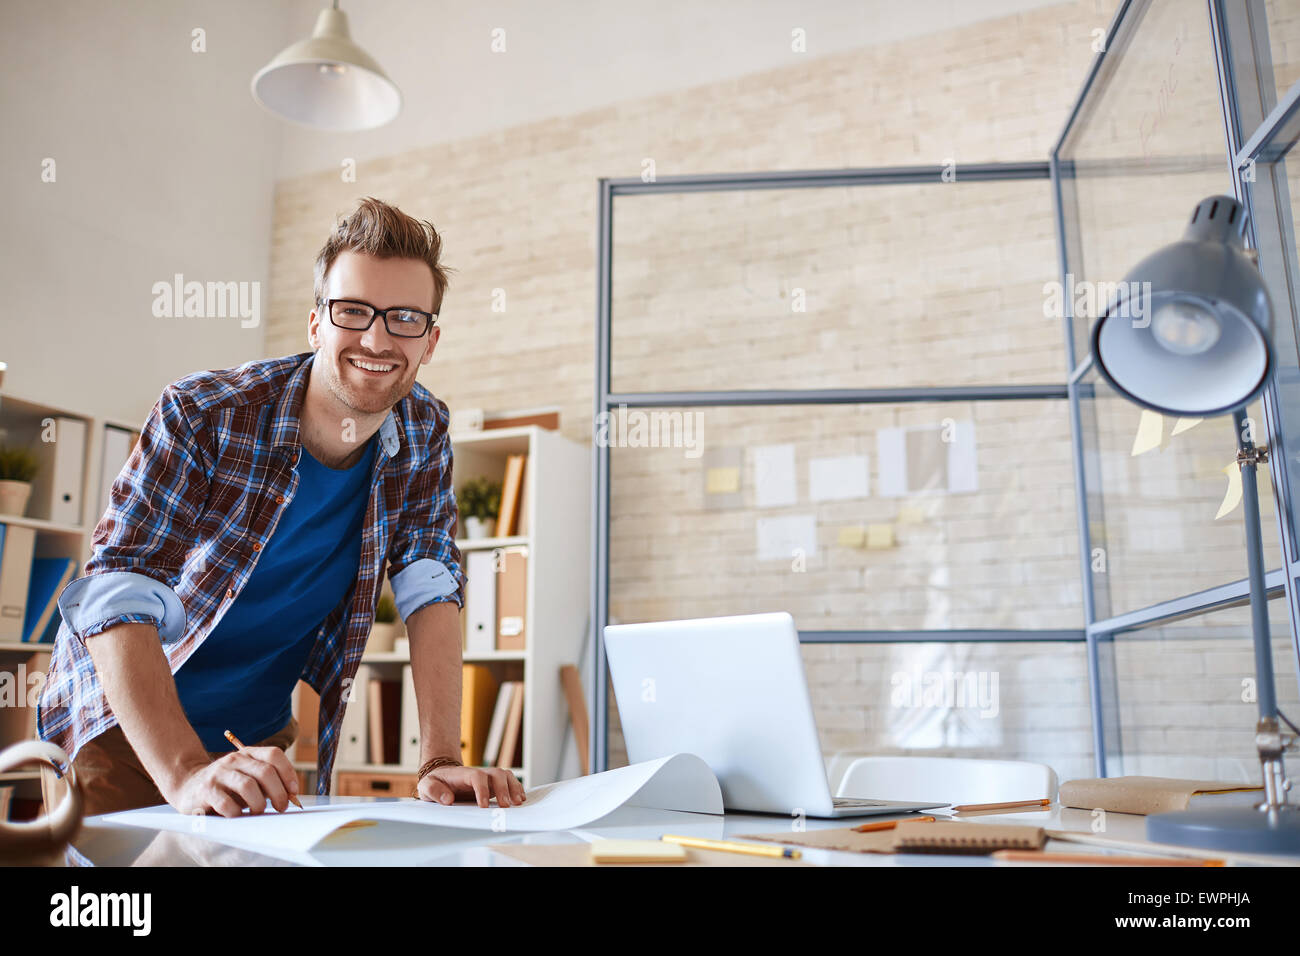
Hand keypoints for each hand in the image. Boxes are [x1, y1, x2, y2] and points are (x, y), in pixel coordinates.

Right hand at [164, 747, 299, 816]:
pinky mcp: (205, 791)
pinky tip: (238, 816)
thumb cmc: (226, 786)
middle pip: (265, 771)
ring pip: (248, 786)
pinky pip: (226, 804)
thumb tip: (291, 796)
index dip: (288, 773)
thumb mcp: (247, 777)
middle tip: (281, 807)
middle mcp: (233, 760)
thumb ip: (266, 782)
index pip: (273, 755)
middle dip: (278, 792)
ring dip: (259, 804)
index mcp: (247, 754)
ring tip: (259, 812)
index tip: (294, 791)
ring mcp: (218, 774)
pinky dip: (237, 813)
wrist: (188, 786)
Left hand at [416, 765, 526, 807]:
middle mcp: (479, 774)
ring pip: (505, 776)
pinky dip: (516, 788)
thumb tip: (449, 799)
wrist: (441, 776)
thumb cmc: (435, 782)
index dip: (482, 789)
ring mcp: (487, 778)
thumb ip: (435, 792)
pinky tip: (520, 799)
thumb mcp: (427, 786)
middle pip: (496, 774)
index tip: (483, 806)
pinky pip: (508, 781)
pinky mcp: (492, 784)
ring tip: (518, 803)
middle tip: (505, 806)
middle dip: (503, 789)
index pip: (477, 777)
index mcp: (463, 774)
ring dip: (513, 787)